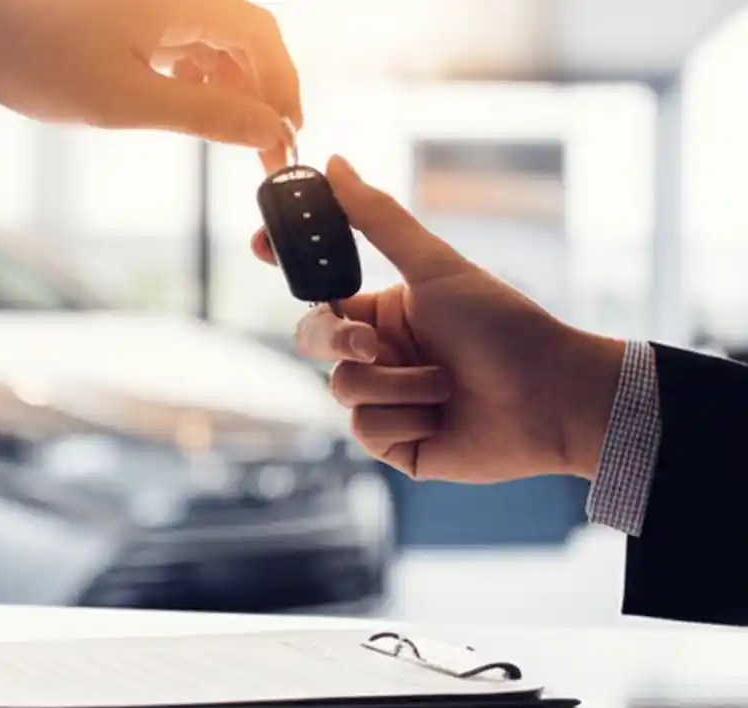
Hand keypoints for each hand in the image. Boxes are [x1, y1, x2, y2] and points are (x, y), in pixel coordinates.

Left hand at [0, 0, 301, 169]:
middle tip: (267, 152)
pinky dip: (198, 74)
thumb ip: (207, 115)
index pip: (263, 39)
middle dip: (262, 93)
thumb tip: (268, 132)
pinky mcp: (129, 8)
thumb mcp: (127, 100)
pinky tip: (192, 106)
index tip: (288, 142)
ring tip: (234, 139)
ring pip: (215, 38)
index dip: (285, 91)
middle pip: (246, 36)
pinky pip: (183, 37)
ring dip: (232, 87)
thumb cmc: (36, 53)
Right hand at [252, 156, 625, 481]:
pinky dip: (406, 420)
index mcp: (383, 309)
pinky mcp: (393, 444)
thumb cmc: (503, 325)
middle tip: (375, 345)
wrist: (550, 398)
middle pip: (314, 340)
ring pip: (341, 388)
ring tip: (447, 385)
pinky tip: (444, 418)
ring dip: (398, 385)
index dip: (288, 266)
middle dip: (341, 342)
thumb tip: (335, 162)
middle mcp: (379, 353)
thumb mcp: (435, 267)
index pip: (318, 288)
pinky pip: (364, 429)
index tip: (259, 245)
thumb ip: (378, 219)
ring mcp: (385, 399)